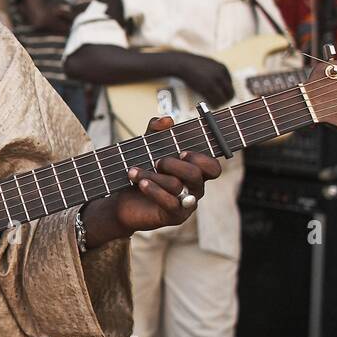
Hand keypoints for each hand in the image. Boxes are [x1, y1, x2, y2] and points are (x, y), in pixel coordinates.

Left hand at [96, 116, 222, 235]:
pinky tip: (141, 183)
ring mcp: (187, 204)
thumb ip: (156, 130)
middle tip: (156, 162)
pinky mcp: (175, 216)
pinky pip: (170, 203)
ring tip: (134, 172)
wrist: (124, 201)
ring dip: (153, 175)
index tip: (182, 151)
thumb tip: (167, 120)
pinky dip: (154, 190)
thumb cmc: (142, 172)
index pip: (213, 167)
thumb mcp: (147, 147)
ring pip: (177, 186)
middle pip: (196, 174)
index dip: (201, 159)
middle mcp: (195, 188)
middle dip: (173, 164)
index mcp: (195, 172)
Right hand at [173, 53, 234, 106]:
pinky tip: (213, 105)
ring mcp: (212, 82)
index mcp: (222, 68)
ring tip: (217, 105)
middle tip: (223, 102)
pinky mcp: (204, 88)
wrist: (183, 63)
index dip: (228, 91)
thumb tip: (222, 83)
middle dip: (227, 99)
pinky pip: (213, 100)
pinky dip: (214, 104)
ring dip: (220, 103)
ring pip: (222, 98)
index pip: (231, 84)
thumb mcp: (210, 64)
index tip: (224, 94)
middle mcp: (220, 75)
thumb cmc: (194, 64)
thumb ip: (218, 72)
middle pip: (230, 92)